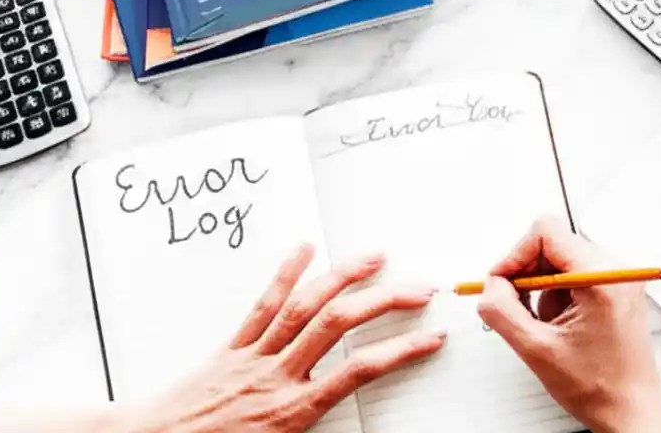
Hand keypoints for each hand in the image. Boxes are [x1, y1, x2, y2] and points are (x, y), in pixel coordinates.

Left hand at [122, 245, 443, 432]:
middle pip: (338, 324)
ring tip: (373, 258)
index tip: (430, 338)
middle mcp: (275, 376)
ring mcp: (252, 357)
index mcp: (291, 411)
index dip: (402, 351)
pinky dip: (285, 274)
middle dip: (383, 300)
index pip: (359, 371)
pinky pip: (262, 305)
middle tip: (416, 289)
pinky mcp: (230, 348)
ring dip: (343, 276)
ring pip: (304, 306)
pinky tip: (304, 250)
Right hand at [477, 217, 660, 432]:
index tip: (501, 284)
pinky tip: (560, 326)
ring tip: (547, 326)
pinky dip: (557, 295)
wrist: (632, 410)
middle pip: (553, 243)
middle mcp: (616, 269)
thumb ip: (502, 310)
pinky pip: (575, 275)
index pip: (546, 232)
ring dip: (542, 289)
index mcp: (601, 277)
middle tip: (518, 311)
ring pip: (561, 260)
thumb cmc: (597, 387)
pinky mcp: (617, 288)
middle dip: (528, 275)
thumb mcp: (536, 349)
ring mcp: (620, 277)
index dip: (515, 254)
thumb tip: (490, 284)